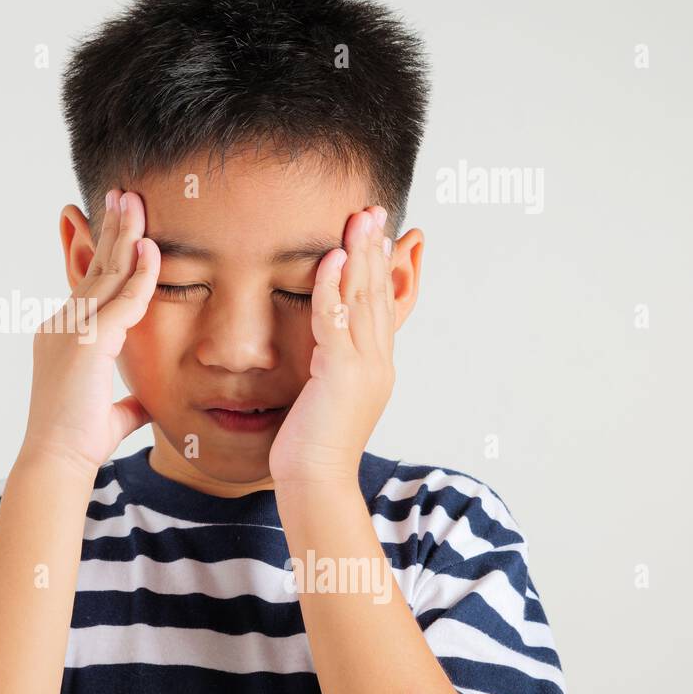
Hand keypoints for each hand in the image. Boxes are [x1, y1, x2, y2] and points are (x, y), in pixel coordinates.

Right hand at [18, 189, 160, 478]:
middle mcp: (61, 324)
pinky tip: (152, 248)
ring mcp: (71, 328)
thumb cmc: (78, 442)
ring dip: (124, 233)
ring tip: (135, 199)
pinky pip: (122, 298)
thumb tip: (148, 402)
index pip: (88, 283)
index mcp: (63, 336)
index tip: (114, 224)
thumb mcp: (111, 415)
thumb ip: (129, 401)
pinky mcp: (87, 340)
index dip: (102, 251)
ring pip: (105, 271)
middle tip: (125, 194)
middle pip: (93, 266)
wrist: (56, 459)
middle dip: (111, 228)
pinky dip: (140, 272)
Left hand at [269, 205, 396, 486]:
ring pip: (364, 300)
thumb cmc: (310, 446)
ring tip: (360, 218)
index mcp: (376, 366)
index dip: (382, 267)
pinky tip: (333, 257)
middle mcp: (378, 362)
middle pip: (380, 294)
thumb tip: (324, 351)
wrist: (315, 482)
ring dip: (361, 255)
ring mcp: (364, 367)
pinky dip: (335, 286)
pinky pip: (336, 320)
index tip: (381, 233)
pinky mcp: (342, 373)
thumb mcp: (326, 397)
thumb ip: (329, 367)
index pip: (383, 306)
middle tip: (375, 210)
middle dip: (376, 249)